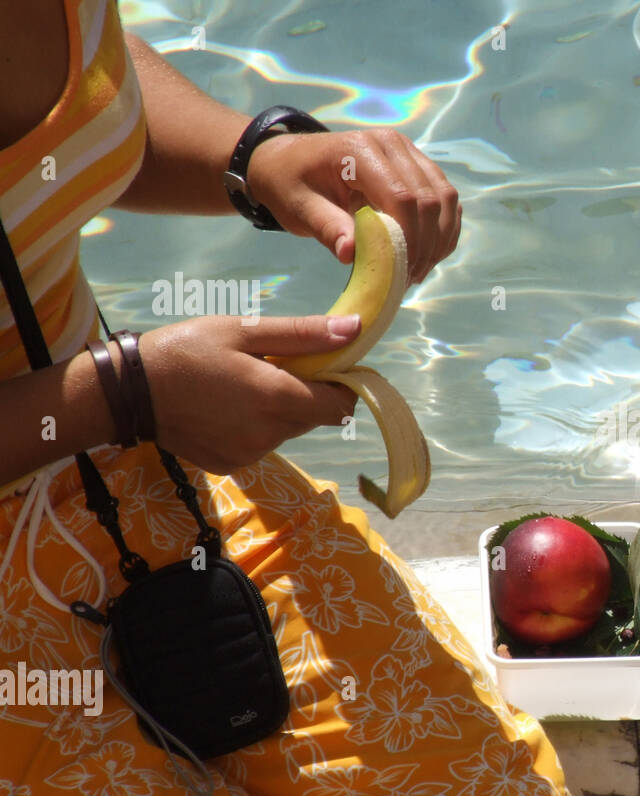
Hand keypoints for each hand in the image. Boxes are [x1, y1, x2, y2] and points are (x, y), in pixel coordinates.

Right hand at [138, 315, 361, 472]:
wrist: (128, 392)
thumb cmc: (187, 350)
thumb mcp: (243, 331)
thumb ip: (303, 335)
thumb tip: (354, 331)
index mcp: (277, 399)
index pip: (341, 407)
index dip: (344, 387)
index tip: (329, 366)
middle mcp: (270, 435)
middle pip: (316, 418)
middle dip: (309, 393)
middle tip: (277, 367)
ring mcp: (250, 455)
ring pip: (289, 431)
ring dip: (282, 409)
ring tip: (245, 384)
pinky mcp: (232, 465)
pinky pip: (263, 444)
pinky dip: (258, 426)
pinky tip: (229, 407)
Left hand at [244, 129, 461, 284]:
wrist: (291, 161)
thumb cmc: (291, 184)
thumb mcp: (299, 208)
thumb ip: (327, 228)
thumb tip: (351, 254)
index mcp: (361, 150)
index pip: (402, 197)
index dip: (409, 238)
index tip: (402, 271)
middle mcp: (392, 145)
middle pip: (430, 199)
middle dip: (426, 244)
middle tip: (411, 277)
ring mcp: (409, 153)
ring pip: (446, 199)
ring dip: (439, 238)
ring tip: (419, 269)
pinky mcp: (418, 166)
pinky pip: (446, 199)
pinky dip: (443, 229)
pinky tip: (429, 254)